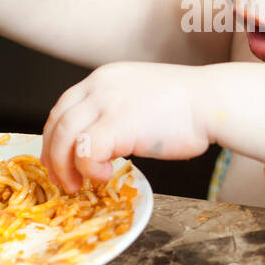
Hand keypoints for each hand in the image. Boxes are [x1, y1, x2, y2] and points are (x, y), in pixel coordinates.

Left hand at [41, 62, 212, 192]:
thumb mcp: (139, 97)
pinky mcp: (116, 124)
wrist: (212, 101)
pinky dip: (87, 169)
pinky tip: (103, 175)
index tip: (59, 157)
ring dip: (64, 167)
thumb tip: (102, 142)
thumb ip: (116, 112)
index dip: (55, 136)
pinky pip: (85, 152)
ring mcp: (106, 104)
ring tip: (77, 185)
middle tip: (62, 179)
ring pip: (64, 138)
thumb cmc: (188, 106)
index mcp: (104, 78)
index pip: (63, 106)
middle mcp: (99, 86)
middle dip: (53, 155)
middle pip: (57, 122)